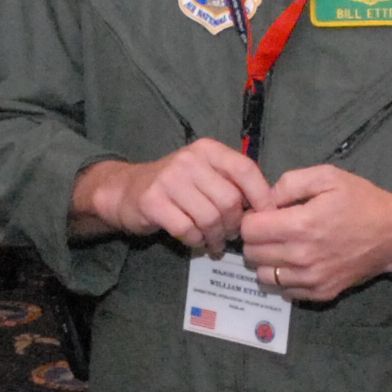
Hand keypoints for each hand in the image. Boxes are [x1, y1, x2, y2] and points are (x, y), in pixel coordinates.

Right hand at [75, 141, 273, 253]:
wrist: (125, 191)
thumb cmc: (175, 186)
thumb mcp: (204, 174)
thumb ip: (232, 183)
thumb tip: (266, 209)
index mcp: (208, 150)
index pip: (245, 169)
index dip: (261, 196)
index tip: (264, 217)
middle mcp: (189, 160)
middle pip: (229, 200)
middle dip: (233, 225)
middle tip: (229, 235)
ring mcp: (169, 180)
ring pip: (210, 218)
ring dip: (215, 237)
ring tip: (213, 242)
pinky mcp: (153, 202)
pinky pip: (188, 230)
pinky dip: (195, 241)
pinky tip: (194, 241)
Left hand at [235, 164, 391, 303]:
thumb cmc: (361, 201)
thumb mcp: (328, 176)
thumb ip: (290, 183)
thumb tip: (265, 200)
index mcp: (301, 225)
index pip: (249, 230)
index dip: (251, 219)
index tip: (263, 214)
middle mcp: (302, 256)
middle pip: (252, 254)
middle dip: (255, 240)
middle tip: (271, 230)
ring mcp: (311, 279)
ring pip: (263, 276)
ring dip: (266, 261)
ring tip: (281, 248)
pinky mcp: (321, 293)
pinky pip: (284, 291)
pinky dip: (283, 278)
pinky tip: (296, 263)